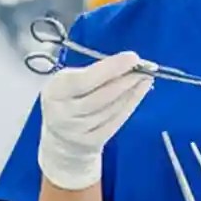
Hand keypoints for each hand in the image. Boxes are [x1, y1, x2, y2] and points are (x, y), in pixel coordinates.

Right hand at [37, 52, 154, 190]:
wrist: (60, 138)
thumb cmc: (68, 99)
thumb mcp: (69, 81)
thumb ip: (92, 73)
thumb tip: (127, 63)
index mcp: (55, 92)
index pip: (84, 80)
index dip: (110, 69)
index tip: (132, 58)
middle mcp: (64, 114)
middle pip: (101, 97)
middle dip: (126, 80)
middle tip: (145, 67)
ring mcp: (78, 131)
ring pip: (111, 109)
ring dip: (132, 91)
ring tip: (145, 77)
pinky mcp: (92, 142)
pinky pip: (116, 121)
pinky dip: (131, 104)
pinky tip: (140, 91)